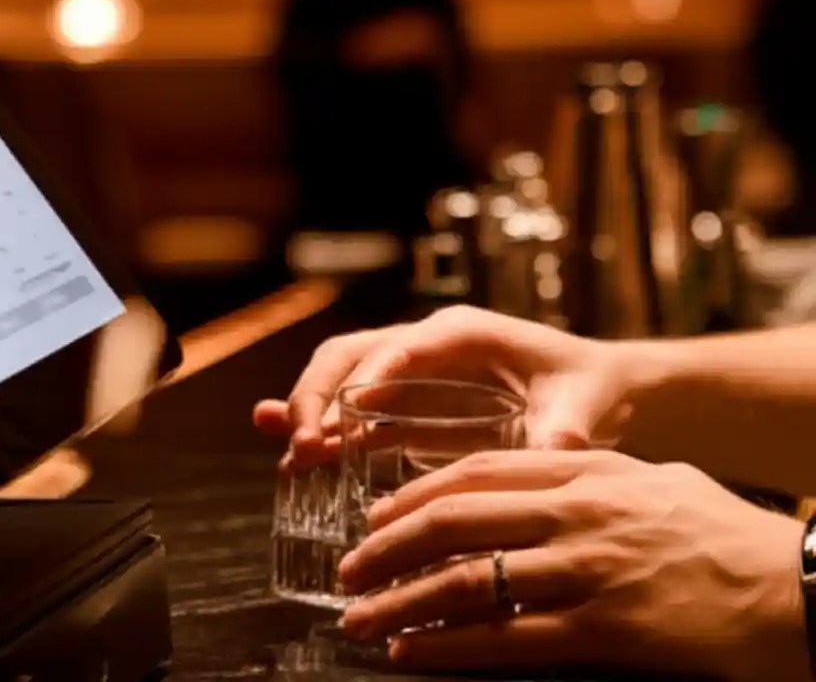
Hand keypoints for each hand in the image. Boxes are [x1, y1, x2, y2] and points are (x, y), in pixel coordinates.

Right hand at [253, 306, 639, 464]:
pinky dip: (322, 432)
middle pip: (349, 354)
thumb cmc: (589, 392)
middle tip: (304, 442)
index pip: (397, 349)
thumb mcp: (580, 412)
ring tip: (289, 452)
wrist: (596, 394)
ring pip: (338, 377)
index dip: (364, 382)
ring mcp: (406, 371)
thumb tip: (551, 452)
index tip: (339, 424)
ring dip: (309, 411)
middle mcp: (424, 344)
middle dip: (318, 394)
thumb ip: (560, 433)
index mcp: (462, 333)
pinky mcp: (402, 402)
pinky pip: (351, 411)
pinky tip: (295, 460)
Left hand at [337, 450, 808, 680]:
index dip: (415, 493)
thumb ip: (587, 475)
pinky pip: (506, 638)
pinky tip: (411, 651)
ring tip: (361, 617)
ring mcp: (588, 570)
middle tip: (350, 568)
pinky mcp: (603, 630)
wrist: (796, 590)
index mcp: (588, 470)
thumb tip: (526, 484)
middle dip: (388, 546)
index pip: (477, 469)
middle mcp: (578, 512)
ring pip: (467, 581)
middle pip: (455, 520)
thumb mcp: (654, 481)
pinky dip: (447, 646)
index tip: (377, 515)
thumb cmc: (726, 537)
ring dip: (401, 601)